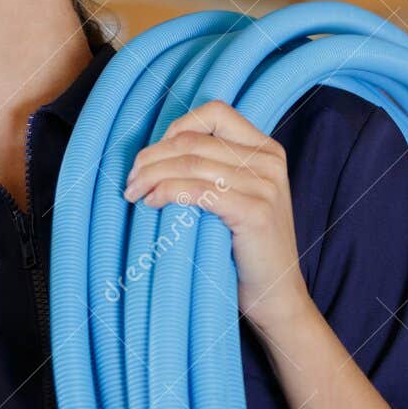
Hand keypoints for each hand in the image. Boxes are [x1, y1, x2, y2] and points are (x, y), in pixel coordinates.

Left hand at [121, 100, 313, 332]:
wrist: (276, 295)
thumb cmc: (246, 248)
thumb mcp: (237, 196)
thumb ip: (214, 168)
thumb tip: (158, 152)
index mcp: (266, 149)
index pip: (215, 112)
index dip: (176, 127)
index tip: (153, 155)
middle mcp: (269, 161)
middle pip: (194, 141)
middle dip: (152, 157)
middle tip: (131, 180)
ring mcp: (265, 186)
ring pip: (191, 164)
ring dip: (152, 176)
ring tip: (134, 193)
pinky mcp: (255, 212)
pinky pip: (198, 191)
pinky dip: (167, 192)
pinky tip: (151, 203)